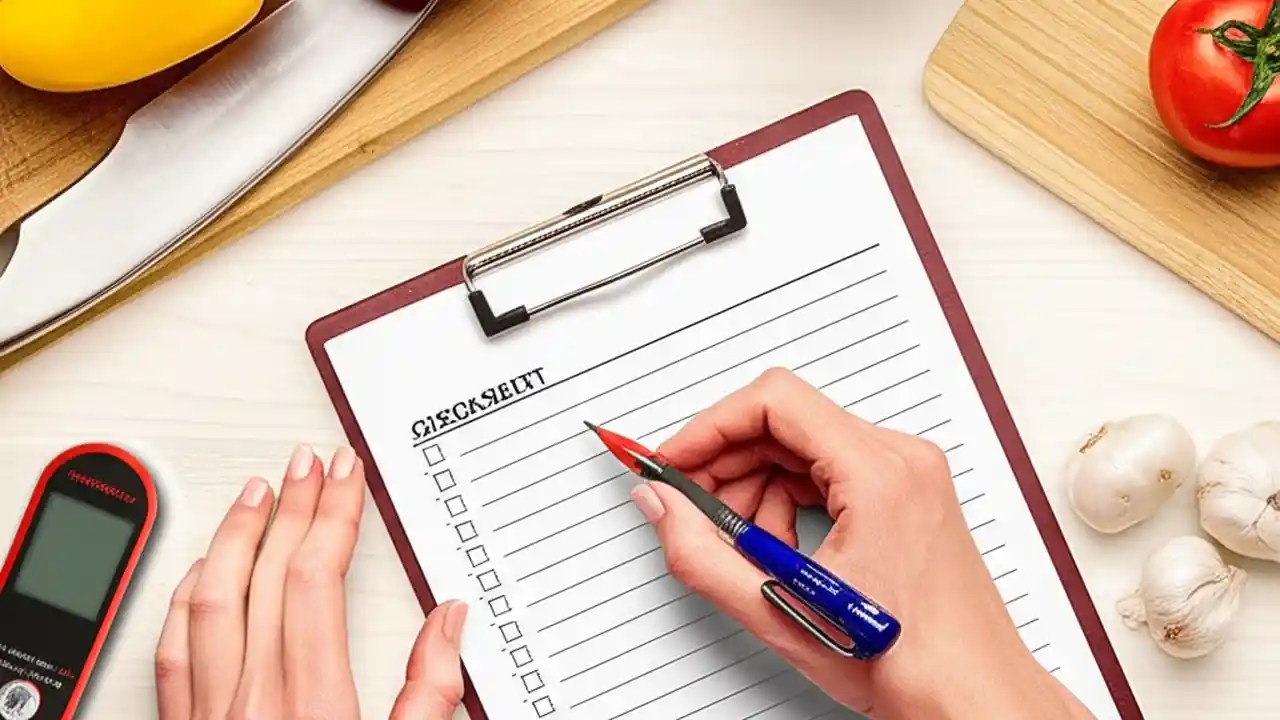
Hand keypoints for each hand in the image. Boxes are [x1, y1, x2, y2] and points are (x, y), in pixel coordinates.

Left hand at [155, 445, 467, 719]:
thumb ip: (428, 693)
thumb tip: (447, 622)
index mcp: (315, 705)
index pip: (316, 579)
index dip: (333, 515)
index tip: (346, 476)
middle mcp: (254, 701)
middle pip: (266, 576)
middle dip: (294, 507)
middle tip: (310, 464)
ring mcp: (211, 713)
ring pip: (210, 599)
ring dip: (235, 536)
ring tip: (256, 493)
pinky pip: (172, 649)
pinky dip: (187, 597)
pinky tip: (202, 569)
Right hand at [634, 369, 1092, 719]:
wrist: (972, 697)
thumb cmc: (908, 664)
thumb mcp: (780, 612)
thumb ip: (701, 554)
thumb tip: (662, 505)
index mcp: (879, 474)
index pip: (774, 402)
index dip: (710, 427)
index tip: (674, 460)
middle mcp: (901, 460)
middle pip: (785, 422)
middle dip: (726, 465)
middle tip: (692, 510)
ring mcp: (908, 474)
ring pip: (803, 448)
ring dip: (756, 491)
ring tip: (747, 552)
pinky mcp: (906, 493)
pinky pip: (829, 472)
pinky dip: (789, 503)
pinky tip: (781, 553)